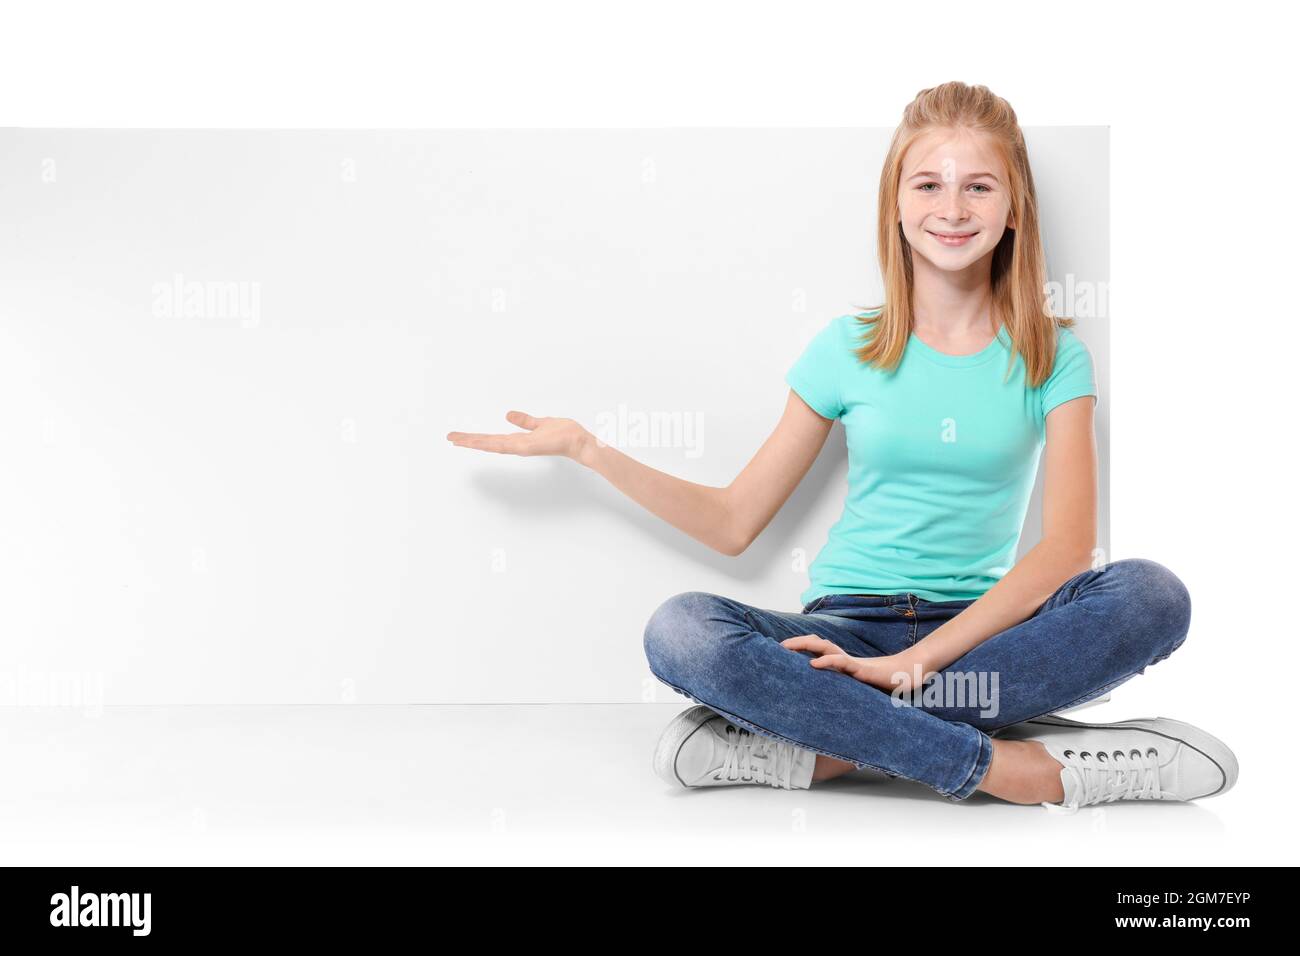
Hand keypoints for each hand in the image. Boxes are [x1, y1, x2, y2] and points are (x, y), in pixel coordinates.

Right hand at [447, 411, 591, 461]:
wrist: (580, 442)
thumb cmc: (565, 434)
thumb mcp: (540, 423)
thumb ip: (525, 421)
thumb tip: (508, 415)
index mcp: (519, 440)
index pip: (493, 439)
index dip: (476, 438)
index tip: (460, 437)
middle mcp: (517, 446)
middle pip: (488, 443)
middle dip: (468, 441)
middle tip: (449, 438)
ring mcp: (521, 448)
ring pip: (492, 445)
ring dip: (474, 442)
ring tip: (456, 440)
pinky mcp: (528, 447)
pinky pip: (506, 445)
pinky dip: (491, 444)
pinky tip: (479, 442)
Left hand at [780, 635, 931, 694]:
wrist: (911, 676)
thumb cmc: (886, 682)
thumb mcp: (861, 687)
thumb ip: (847, 689)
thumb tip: (831, 705)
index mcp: (844, 663)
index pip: (819, 649)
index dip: (801, 646)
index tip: (782, 650)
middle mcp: (846, 659)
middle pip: (817, 644)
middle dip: (797, 643)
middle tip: (777, 646)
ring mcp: (853, 664)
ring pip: (825, 647)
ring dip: (804, 645)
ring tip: (786, 647)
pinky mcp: (863, 670)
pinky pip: (842, 663)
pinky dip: (827, 661)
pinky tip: (813, 664)